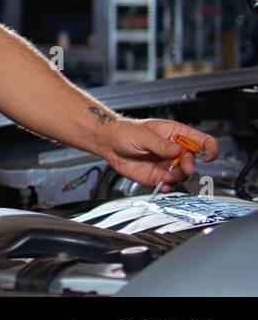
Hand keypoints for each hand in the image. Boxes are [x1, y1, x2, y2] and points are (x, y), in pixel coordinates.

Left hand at [100, 118, 218, 187]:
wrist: (109, 143)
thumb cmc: (125, 132)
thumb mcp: (144, 135)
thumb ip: (161, 145)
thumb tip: (178, 150)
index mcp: (175, 134)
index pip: (202, 141)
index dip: (209, 148)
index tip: (207, 156)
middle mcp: (174, 151)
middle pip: (193, 161)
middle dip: (190, 166)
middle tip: (184, 168)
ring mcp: (167, 164)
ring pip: (183, 175)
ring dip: (177, 177)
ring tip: (165, 176)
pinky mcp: (157, 176)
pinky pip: (169, 184)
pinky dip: (168, 186)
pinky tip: (162, 184)